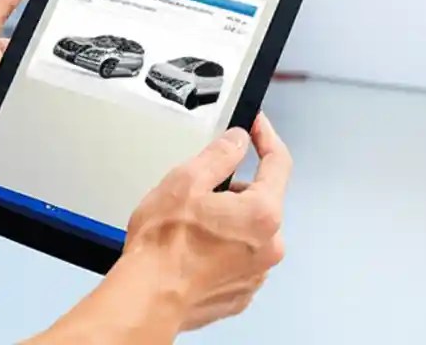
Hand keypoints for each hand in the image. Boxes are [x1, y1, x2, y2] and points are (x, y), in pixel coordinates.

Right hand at [124, 113, 291, 331]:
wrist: (147, 297)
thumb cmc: (163, 247)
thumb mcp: (187, 180)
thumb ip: (220, 154)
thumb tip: (237, 141)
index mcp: (262, 213)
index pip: (278, 163)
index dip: (266, 137)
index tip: (256, 127)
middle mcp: (269, 245)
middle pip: (261, 200)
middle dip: (235, 189)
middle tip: (200, 192)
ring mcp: (256, 272)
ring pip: (249, 231)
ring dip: (229, 223)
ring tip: (190, 227)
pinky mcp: (240, 292)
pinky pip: (238, 259)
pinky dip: (222, 250)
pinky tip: (193, 250)